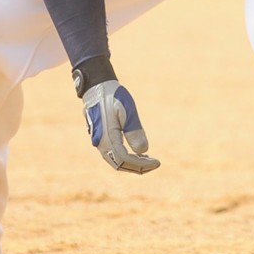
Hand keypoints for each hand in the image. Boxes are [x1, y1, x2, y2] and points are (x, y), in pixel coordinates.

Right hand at [74, 57, 158, 173]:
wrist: (96, 86)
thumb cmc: (112, 95)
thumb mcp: (127, 110)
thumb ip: (134, 130)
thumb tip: (144, 150)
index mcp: (107, 137)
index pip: (125, 159)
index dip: (141, 164)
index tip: (157, 162)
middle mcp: (100, 142)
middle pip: (119, 164)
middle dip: (138, 167)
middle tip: (155, 164)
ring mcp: (99, 140)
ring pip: (115, 161)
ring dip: (132, 163)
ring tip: (148, 160)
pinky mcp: (101, 137)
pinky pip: (113, 154)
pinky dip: (126, 157)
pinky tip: (137, 152)